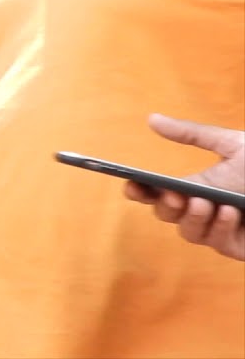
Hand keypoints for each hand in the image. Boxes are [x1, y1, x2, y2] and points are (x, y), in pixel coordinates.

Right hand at [124, 114, 243, 260]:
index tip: (131, 183)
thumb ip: (191, 134)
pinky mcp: (238, 247)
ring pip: (189, 233)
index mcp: (196, 187)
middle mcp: (204, 210)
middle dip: (166, 205)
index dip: (141, 191)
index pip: (158, 193)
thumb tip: (152, 118)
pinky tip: (229, 212)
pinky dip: (221, 228)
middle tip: (173, 194)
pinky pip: (218, 244)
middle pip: (168, 215)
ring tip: (203, 202)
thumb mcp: (232, 145)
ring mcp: (220, 230)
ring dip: (193, 218)